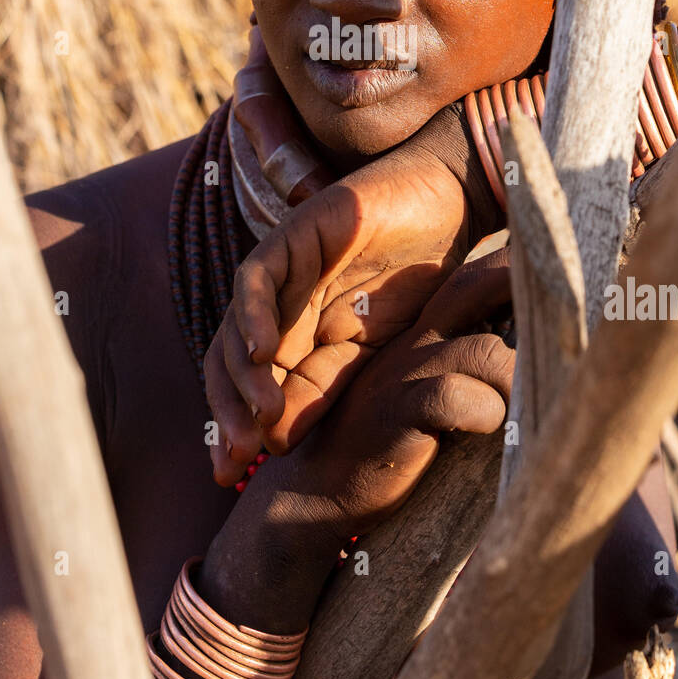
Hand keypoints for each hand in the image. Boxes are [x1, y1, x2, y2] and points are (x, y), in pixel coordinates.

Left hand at [205, 103, 505, 466]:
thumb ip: (330, 386)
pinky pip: (256, 278)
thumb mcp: (378, 348)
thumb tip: (278, 443)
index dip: (238, 430)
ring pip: (235, 328)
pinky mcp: (292, 235)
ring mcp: (283, 271)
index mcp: (302, 339)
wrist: (450, 202)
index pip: (254, 390)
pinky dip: (253, 314)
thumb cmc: (426, 275)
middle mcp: (283, 309)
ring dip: (242, 376)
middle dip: (227, 412)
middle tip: (233, 458)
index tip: (229, 475)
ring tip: (259, 417)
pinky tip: (262, 352)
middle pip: (230, 365)